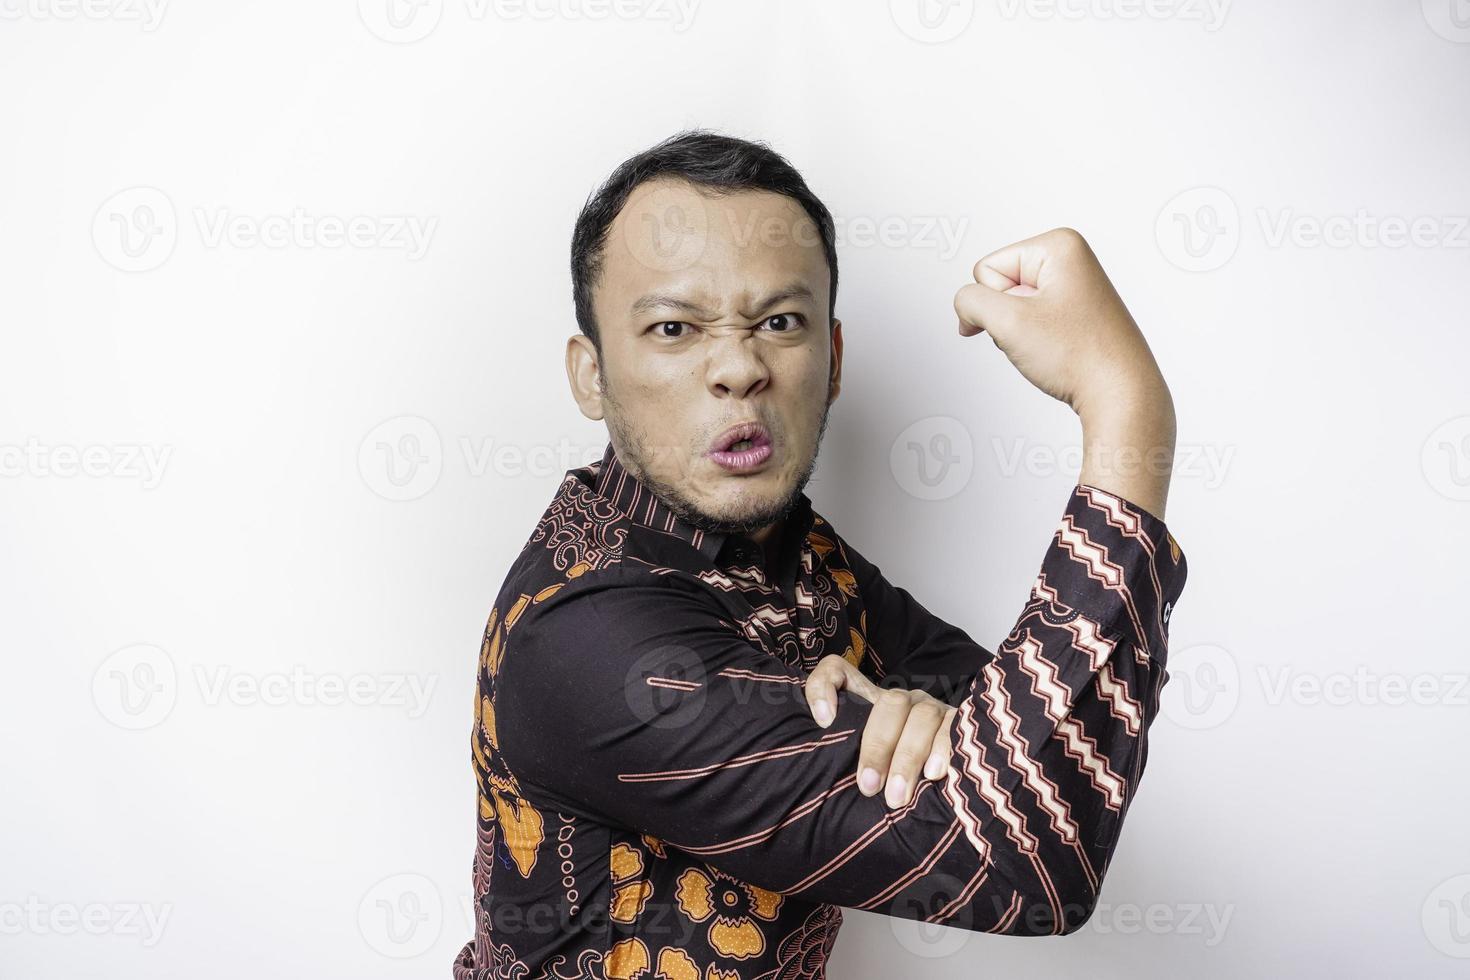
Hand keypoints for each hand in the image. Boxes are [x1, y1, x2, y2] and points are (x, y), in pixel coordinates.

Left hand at [803, 654, 955, 808]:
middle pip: (891, 703)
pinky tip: (934, 775)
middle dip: (878, 746)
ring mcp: (934, 709)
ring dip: (908, 757)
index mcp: (870, 700)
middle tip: (868, 786)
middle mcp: (904, 700)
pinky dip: (943, 750)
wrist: (942, 790)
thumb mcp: (858, 760)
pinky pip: (954, 729)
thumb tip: (824, 720)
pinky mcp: (960, 724)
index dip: (823, 687)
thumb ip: (836, 743)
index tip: (822, 722)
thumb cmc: (888, 772)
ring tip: (897, 795)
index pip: (837, 672)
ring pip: (923, 717)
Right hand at [953, 227, 1167, 422]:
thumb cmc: (1081, 356)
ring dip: (1020, 332)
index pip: (986, 268)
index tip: (1026, 324)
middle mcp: (1072, 259)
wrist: (1120, 394)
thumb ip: (970, 301)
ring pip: (1014, 306)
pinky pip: (1033, 320)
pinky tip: (1057, 352)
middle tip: (1040, 337)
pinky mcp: (1077, 311)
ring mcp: (1076, 286)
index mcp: (1059, 245)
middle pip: (1001, 284)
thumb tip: (965, 304)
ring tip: (1051, 346)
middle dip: (1008, 318)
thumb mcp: (1008, 322)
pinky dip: (1034, 340)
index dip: (995, 303)